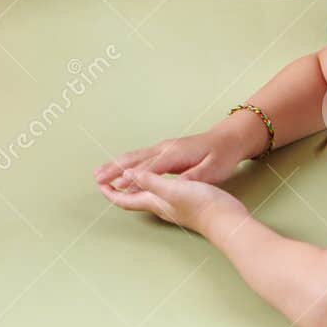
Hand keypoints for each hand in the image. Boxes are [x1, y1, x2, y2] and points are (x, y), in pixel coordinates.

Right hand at [94, 128, 246, 191]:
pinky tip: (116, 168)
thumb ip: (194, 177)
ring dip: (115, 165)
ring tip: (98, 174)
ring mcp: (163, 148)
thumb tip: (176, 187)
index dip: (134, 178)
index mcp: (176, 154)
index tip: (118, 187)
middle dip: (115, 169)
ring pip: (134, 156)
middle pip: (135, 159)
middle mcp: (165, 149)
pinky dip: (124, 163)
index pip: (150, 168)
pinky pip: (139, 157)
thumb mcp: (213, 170)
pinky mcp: (164, 150)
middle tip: (97, 180)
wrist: (228, 138)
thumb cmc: (221, 156)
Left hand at [97, 166, 244, 232]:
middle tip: (108, 179)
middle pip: (133, 199)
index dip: (110, 192)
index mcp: (154, 202)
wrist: (227, 220)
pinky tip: (160, 180)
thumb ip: (151, 182)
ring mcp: (173, 207)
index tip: (98, 182)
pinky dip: (153, 185)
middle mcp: (161, 206)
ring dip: (134, 187)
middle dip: (119, 189)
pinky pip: (161, 194)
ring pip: (146, 197)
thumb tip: (127, 175)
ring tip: (128, 177)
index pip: (125, 200)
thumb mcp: (173, 189)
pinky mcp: (185, 204)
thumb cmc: (202, 205)